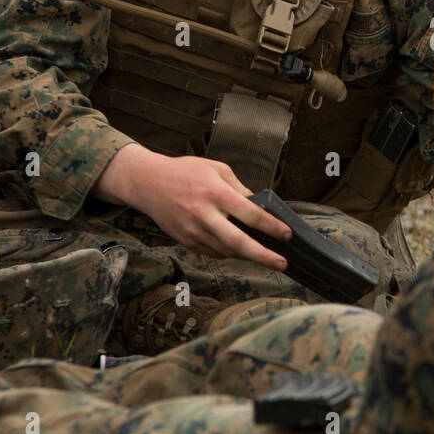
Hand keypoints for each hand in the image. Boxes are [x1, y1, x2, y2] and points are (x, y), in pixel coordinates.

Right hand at [93, 143, 290, 269]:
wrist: (147, 183)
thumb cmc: (185, 172)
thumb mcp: (216, 169)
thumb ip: (239, 188)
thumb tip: (259, 208)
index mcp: (215, 193)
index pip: (249, 214)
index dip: (271, 226)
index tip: (286, 234)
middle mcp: (203, 215)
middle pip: (238, 242)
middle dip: (263, 255)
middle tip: (282, 264)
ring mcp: (192, 231)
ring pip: (226, 252)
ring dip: (248, 256)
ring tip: (266, 256)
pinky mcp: (185, 241)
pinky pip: (213, 253)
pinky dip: (229, 252)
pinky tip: (240, 249)